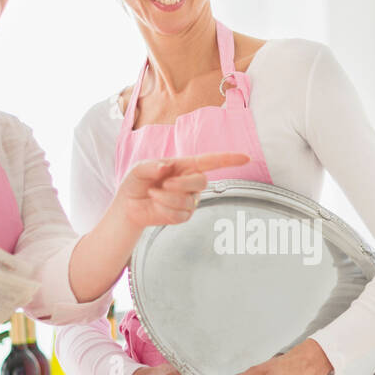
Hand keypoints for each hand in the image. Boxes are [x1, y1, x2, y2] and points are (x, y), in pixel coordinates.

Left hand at [114, 152, 249, 229]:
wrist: (128, 204)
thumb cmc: (137, 182)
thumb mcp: (139, 169)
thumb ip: (152, 165)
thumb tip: (166, 167)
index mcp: (184, 166)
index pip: (211, 162)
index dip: (229, 160)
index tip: (246, 158)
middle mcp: (190, 182)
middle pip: (202, 181)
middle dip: (182, 183)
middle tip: (164, 184)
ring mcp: (189, 200)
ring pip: (188, 200)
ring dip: (167, 197)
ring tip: (153, 194)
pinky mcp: (183, 215)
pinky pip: (180, 214)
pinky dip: (165, 209)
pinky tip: (156, 205)